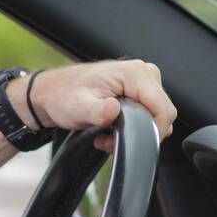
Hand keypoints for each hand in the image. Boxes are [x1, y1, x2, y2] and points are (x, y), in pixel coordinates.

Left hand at [8, 59, 176, 152]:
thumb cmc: (64, 96)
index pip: (163, 108)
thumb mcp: (77, 107)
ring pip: (156, 117)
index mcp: (134, 74)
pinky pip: (148, 116)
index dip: (153, 130)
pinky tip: (111, 129)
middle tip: (109, 139)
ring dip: (135, 132)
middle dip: (141, 133)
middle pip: (163, 114)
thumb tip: (113, 111)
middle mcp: (144, 74)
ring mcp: (144, 83)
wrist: (53, 93)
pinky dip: (132, 127)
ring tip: (107, 133)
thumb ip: (96, 111)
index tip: (130, 142)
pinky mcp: (139, 92)